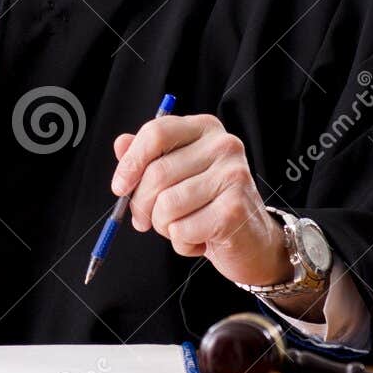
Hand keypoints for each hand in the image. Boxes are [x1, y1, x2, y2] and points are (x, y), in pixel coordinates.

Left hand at [110, 113, 291, 288]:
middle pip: (156, 173)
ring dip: (164, 227)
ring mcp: (233, 176)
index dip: (130, 162)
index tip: (120, 187)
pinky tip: (200, 239)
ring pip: (166, 206)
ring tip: (182, 227)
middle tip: (145, 220)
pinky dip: (181, 243)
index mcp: (205, 129)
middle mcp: (224, 146)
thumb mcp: (178, 175)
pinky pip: (182, 230)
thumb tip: (121, 143)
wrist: (252, 240)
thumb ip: (150, 157)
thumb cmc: (209, 205)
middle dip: (141, 205)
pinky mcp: (235, 209)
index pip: (156, 133)